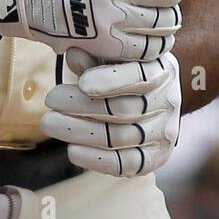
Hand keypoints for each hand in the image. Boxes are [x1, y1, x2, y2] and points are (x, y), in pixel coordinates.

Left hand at [40, 48, 182, 176]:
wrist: (158, 98)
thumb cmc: (128, 70)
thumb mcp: (116, 56)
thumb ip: (96, 56)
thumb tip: (73, 53)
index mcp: (160, 70)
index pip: (139, 76)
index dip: (110, 80)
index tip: (82, 83)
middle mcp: (167, 102)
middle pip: (123, 109)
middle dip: (82, 106)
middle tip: (51, 100)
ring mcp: (163, 133)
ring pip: (119, 137)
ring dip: (81, 132)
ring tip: (50, 123)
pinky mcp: (156, 158)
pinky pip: (126, 164)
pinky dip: (97, 160)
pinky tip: (72, 150)